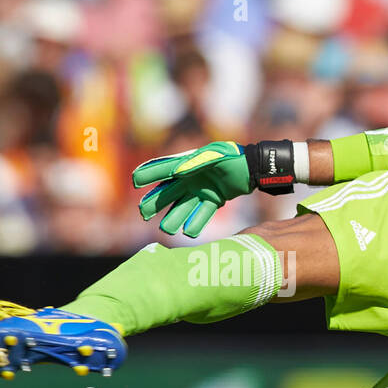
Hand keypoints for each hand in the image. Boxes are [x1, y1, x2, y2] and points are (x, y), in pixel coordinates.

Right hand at [131, 141, 254, 237]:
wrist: (252, 168)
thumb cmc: (231, 156)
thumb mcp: (215, 155)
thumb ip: (195, 163)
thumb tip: (177, 173)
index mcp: (186, 164)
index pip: (163, 170)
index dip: (149, 174)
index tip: (135, 181)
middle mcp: (189, 180)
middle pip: (166, 194)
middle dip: (153, 204)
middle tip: (143, 213)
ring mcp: (199, 192)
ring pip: (181, 208)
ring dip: (174, 219)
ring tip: (166, 229)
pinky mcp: (212, 202)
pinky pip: (201, 214)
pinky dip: (196, 223)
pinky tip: (189, 232)